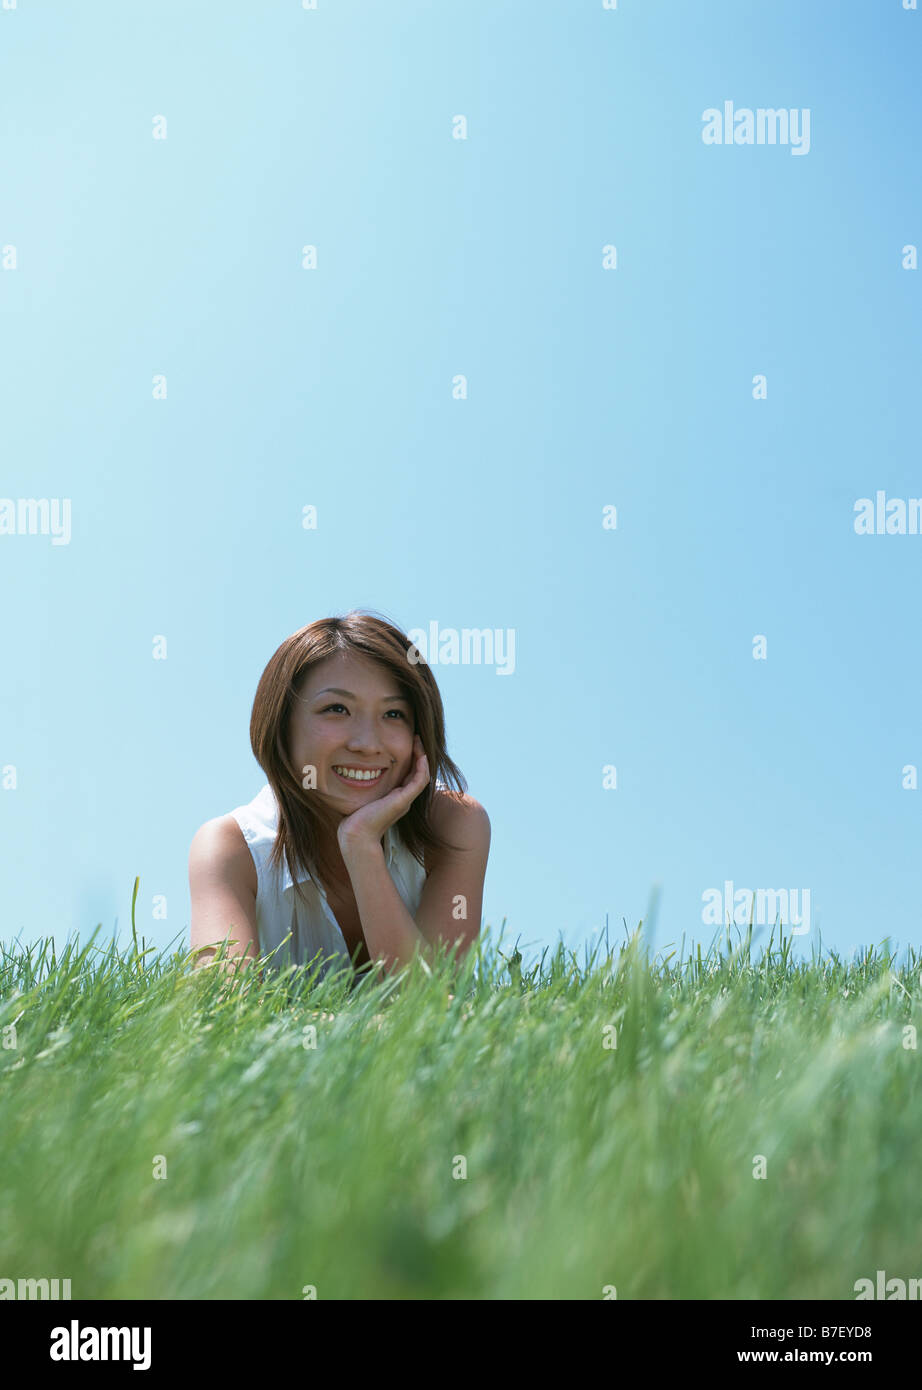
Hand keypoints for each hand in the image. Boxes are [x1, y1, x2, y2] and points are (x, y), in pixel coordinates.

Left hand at [336, 735, 429, 853]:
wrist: (357, 834)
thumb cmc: (354, 818)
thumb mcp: (361, 796)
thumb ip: (363, 786)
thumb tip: (352, 770)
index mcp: (396, 797)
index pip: (409, 774)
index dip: (411, 758)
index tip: (407, 743)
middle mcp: (403, 798)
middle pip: (418, 772)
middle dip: (418, 754)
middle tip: (417, 738)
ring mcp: (405, 800)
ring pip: (422, 775)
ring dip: (422, 757)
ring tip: (419, 742)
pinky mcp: (403, 800)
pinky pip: (420, 781)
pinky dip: (422, 768)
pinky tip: (421, 756)